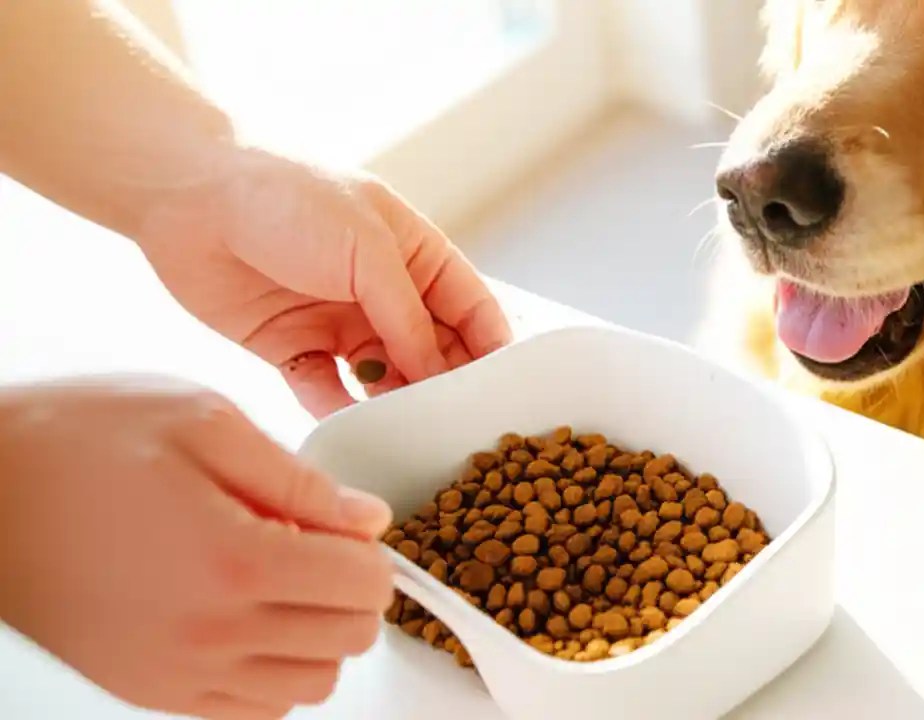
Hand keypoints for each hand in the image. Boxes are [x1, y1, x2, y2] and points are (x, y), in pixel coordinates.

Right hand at [0, 377, 393, 718]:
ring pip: (310, 686)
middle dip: (353, 590)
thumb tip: (366, 519)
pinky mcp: (149, 691)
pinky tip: (247, 619)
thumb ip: (299, 478)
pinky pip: (253, 709)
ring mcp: (178, 674)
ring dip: (318, 635)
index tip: (345, 525)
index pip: (363, 585)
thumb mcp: (202, 421)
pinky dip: (272, 671)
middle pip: (349, 640)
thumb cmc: (74, 443)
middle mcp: (211, 633)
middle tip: (318, 547)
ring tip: (280, 582)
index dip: (369, 549)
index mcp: (234, 559)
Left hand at [134, 147, 511, 418]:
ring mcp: (339, 321)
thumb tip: (437, 374)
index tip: (507, 395)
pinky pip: (326, 392)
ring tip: (416, 440)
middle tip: (465, 432)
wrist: (186, 192)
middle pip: (433, 351)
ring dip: (399, 406)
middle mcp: (383, 292)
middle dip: (449, 388)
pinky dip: (342, 414)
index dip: (494, 350)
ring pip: (384, 379)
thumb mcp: (367, 249)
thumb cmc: (288, 196)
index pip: (472, 309)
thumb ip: (406, 316)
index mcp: (415, 254)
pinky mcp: (291, 348)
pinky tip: (358, 434)